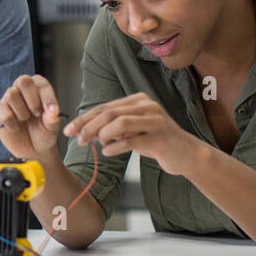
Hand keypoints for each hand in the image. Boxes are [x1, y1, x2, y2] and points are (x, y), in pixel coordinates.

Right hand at [0, 74, 61, 159]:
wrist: (32, 149)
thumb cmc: (43, 133)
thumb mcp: (51, 128)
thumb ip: (52, 119)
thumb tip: (53, 112)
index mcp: (38, 89)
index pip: (41, 84)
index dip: (47, 96)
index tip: (52, 111)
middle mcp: (22, 90)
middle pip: (24, 81)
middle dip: (32, 99)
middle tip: (37, 114)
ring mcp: (9, 99)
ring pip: (11, 94)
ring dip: (22, 112)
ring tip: (25, 120)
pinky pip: (3, 110)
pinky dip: (11, 122)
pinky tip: (16, 128)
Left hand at [64, 93, 207, 175]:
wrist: (186, 154)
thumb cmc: (156, 142)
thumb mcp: (134, 129)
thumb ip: (114, 126)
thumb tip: (85, 130)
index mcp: (139, 100)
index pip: (105, 107)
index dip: (84, 119)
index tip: (69, 130)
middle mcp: (147, 106)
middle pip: (109, 113)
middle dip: (88, 126)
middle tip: (78, 140)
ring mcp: (155, 121)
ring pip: (119, 123)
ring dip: (101, 135)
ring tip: (96, 145)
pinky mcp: (159, 138)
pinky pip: (130, 141)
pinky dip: (115, 147)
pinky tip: (108, 152)